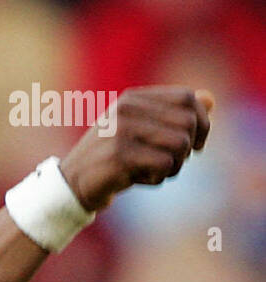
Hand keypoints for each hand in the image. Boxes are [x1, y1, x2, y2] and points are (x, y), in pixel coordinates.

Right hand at [58, 86, 213, 211]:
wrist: (72, 183)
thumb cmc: (114, 158)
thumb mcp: (142, 132)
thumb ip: (174, 114)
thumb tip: (210, 98)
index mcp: (132, 98)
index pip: (187, 98)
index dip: (202, 122)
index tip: (196, 144)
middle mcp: (125, 108)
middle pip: (188, 122)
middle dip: (188, 149)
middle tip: (171, 163)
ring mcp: (120, 131)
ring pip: (180, 144)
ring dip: (174, 166)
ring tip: (153, 171)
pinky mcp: (119, 155)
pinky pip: (164, 165)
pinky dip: (158, 178)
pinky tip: (138, 180)